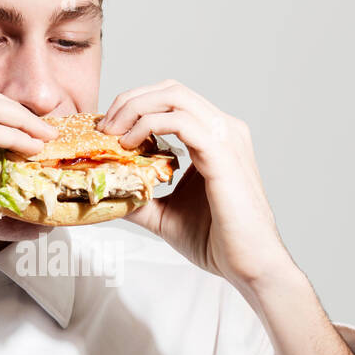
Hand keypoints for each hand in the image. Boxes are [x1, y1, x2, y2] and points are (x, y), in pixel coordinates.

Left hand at [99, 80, 295, 293]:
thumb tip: (109, 194)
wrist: (249, 265)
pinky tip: (131, 145)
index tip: (108, 129)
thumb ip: (140, 199)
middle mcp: (223, 130)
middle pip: (170, 90)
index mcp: (214, 138)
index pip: (171, 100)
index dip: (136, 106)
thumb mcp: (165, 215)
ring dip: (135, 108)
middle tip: (105, 126)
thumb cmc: (217, 241)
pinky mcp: (222, 153)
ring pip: (174, 96)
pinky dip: (149, 124)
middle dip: (131, 100)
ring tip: (113, 133)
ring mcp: (225, 138)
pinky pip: (180, 121)